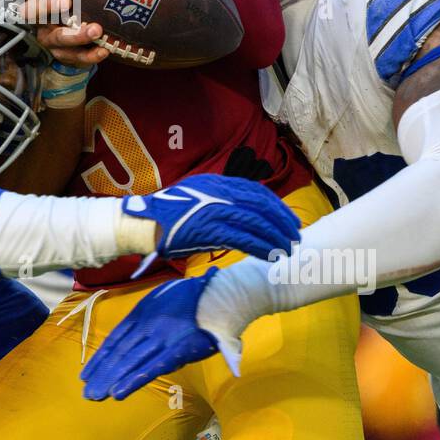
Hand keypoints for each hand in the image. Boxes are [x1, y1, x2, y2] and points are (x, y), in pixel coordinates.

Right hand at [7, 0, 107, 67]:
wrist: (82, 34)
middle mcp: (36, 18)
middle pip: (31, 13)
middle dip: (47, 7)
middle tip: (66, 1)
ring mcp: (49, 38)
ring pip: (57, 38)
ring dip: (76, 35)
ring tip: (95, 29)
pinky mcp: (65, 54)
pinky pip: (75, 58)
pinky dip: (90, 55)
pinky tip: (103, 50)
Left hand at [81, 268, 223, 399]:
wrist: (219, 294)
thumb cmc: (195, 295)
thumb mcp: (163, 297)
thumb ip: (149, 314)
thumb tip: (139, 331)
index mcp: (142, 312)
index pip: (115, 339)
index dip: (101, 358)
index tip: (87, 373)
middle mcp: (146, 325)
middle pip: (118, 353)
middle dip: (101, 374)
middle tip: (88, 392)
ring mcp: (160, 338)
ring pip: (129, 362)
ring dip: (110, 380)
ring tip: (95, 395)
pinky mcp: (176, 351)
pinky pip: (151, 369)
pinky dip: (132, 381)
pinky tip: (118, 393)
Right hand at [122, 173, 299, 265]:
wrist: (144, 223)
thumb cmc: (168, 214)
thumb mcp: (197, 195)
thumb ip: (219, 199)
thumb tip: (244, 212)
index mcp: (216, 183)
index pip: (256, 192)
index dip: (277, 206)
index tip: (289, 219)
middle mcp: (218, 193)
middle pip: (260, 206)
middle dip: (281, 222)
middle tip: (295, 236)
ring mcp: (214, 211)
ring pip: (255, 223)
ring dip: (275, 237)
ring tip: (288, 249)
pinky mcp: (209, 230)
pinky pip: (243, 239)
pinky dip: (260, 247)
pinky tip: (271, 255)